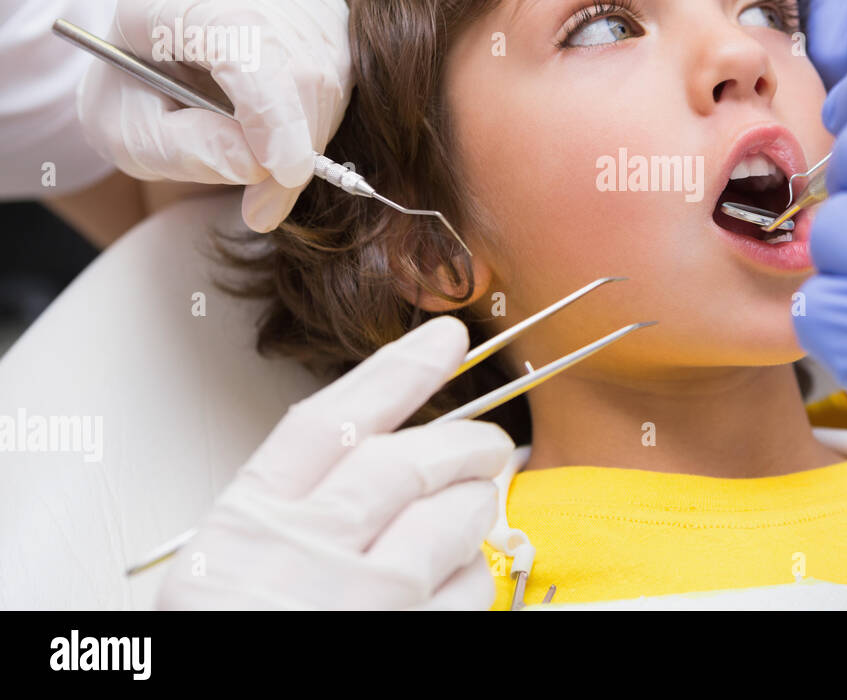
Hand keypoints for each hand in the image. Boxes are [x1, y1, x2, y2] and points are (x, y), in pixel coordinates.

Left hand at [77, 0, 352, 231]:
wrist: (154, 66)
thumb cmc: (138, 101)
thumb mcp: (132, 139)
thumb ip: (184, 150)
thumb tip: (255, 165)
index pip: (240, 37)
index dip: (271, 106)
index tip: (285, 171)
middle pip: (296, 59)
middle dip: (295, 140)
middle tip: (266, 200)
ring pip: (332, 68)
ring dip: (312, 133)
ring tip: (270, 161)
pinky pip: (349, 66)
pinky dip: (327, 115)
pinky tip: (289, 129)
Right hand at [155, 316, 514, 609]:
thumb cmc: (229, 630)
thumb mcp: (231, 560)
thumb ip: (296, 504)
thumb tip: (385, 455)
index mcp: (250, 521)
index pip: (332, 420)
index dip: (396, 370)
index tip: (444, 338)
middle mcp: (303, 554)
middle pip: (406, 464)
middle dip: (463, 442)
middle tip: (486, 441)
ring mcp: (355, 601)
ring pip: (448, 521)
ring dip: (478, 505)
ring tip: (477, 504)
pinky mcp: (399, 640)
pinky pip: (465, 590)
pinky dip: (477, 570)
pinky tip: (466, 568)